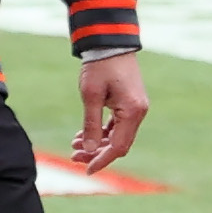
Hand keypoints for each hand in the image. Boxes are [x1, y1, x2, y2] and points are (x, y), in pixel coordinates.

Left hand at [74, 52, 148, 172]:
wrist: (110, 42)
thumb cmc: (100, 66)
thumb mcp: (91, 96)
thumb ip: (90, 124)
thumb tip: (87, 149)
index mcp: (132, 112)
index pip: (118, 147)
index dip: (102, 160)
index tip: (86, 170)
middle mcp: (138, 112)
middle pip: (119, 144)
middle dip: (96, 153)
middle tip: (73, 156)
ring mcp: (136, 108)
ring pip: (117, 136)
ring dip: (97, 142)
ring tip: (74, 145)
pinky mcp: (130, 103)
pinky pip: (117, 125)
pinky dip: (101, 131)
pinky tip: (83, 134)